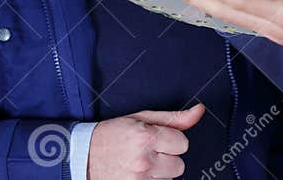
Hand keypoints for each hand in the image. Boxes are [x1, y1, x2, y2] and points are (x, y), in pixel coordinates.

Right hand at [86, 105, 203, 179]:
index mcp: (146, 137)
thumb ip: (174, 117)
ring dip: (159, 173)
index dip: (171, 140)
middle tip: (148, 152)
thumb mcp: (142, 118)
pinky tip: (138, 175)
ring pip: (169, 179)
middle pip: (179, 165)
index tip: (157, 139)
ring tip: (140, 164)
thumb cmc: (112, 134)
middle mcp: (143, 160)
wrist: (82, 156)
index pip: (183, 143)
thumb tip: (199, 110)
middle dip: (167, 158)